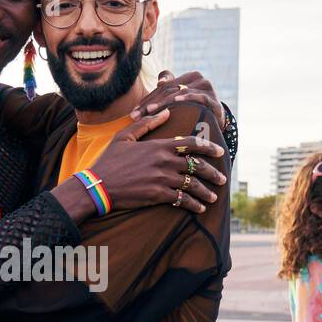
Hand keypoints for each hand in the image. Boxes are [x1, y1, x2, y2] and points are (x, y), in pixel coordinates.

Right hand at [88, 108, 226, 213]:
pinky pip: (182, 200)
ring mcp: (162, 179)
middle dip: (213, 173)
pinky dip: (193, 205)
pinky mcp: (158, 196)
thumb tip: (166, 114)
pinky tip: (199, 208)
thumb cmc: (109, 160)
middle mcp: (164, 162)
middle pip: (197, 166)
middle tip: (223, 178)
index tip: (220, 151)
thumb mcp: (124, 136)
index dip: (208, 146)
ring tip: (214, 197)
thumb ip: (146, 124)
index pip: (190, 143)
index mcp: (159, 146)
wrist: (98, 185)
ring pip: (192, 185)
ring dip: (206, 192)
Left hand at [130, 70, 223, 128]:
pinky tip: (177, 102)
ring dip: (163, 103)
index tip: (133, 112)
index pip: (162, 87)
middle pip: (169, 90)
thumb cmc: (194, 110)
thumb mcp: (180, 98)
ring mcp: (206, 88)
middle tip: (136, 116)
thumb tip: (160, 81)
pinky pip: (199, 98)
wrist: (217, 122)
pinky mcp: (214, 100)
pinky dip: (187, 99)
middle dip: (151, 104)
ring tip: (150, 111)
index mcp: (187, 77)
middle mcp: (197, 79)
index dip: (147, 99)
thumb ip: (169, 87)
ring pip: (180, 93)